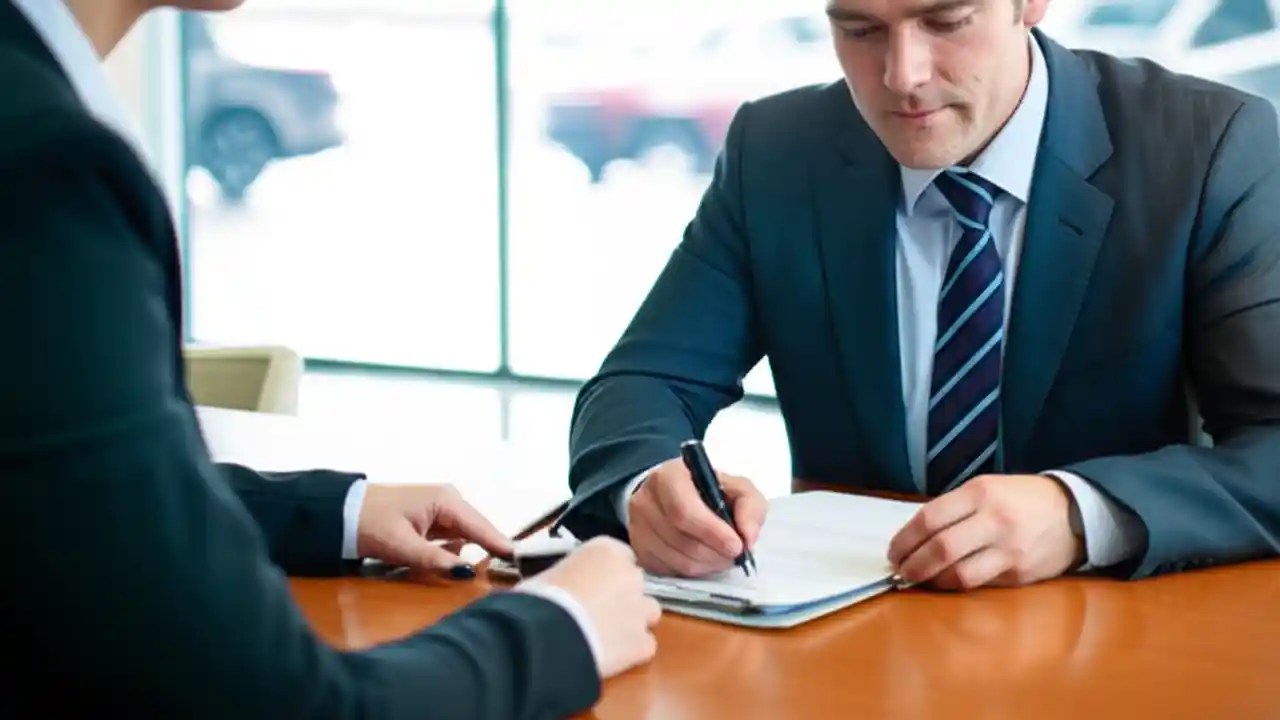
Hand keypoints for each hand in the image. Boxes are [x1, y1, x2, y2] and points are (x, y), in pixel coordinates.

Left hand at [356, 483, 512, 576]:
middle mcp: (449, 501)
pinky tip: (462, 564)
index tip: (525, 560)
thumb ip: (437, 561)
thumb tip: (468, 574)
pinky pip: (453, 537)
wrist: (339, 512)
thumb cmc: (369, 524)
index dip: (503, 545)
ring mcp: (440, 509)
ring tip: (496, 570)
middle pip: (479, 531)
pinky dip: (458, 551)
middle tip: (512, 573)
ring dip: (475, 552)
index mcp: (446, 501)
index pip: (482, 527)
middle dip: (492, 550)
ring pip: (467, 535)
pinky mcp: (431, 519)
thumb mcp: (403, 547)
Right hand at [524, 536, 661, 678]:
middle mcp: (631, 575)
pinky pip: (644, 645)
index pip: (619, 554)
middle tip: (597, 609)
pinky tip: (612, 657)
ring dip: (633, 620)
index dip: (606, 571)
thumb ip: (565, 576)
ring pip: (648, 612)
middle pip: (635, 582)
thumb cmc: (539, 597)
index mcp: (606, 550)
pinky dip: (632, 650)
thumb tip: (559, 587)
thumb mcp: (547, 575)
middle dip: (622, 594)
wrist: (549, 635)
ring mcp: (641, 609)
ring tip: (608, 635)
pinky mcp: (643, 643)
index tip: (592, 582)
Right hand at [627, 457, 766, 576]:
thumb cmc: (709, 491)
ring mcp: (636, 528)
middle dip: (714, 553)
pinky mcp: (638, 551)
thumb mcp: (737, 488)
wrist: (676, 497)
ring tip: (720, 556)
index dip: (711, 532)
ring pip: (676, 560)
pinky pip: (668, 572)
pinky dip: (692, 572)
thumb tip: (747, 537)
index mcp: (668, 477)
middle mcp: (645, 501)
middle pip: (681, 539)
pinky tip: (702, 559)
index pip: (684, 510)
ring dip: (706, 564)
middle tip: (734, 555)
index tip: (736, 546)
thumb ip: (750, 507)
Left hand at [887, 474, 1084, 590]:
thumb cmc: (1019, 499)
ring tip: (920, 579)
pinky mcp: (1019, 575)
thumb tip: (913, 537)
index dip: (905, 539)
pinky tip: (946, 582)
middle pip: (941, 549)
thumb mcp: (986, 488)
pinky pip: (980, 584)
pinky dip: (957, 586)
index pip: (930, 518)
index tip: (893, 551)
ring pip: (959, 574)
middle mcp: (994, 520)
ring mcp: (1009, 550)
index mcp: (980, 493)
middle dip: (913, 564)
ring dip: (932, 581)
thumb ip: (952, 509)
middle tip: (900, 570)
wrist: (1073, 512)